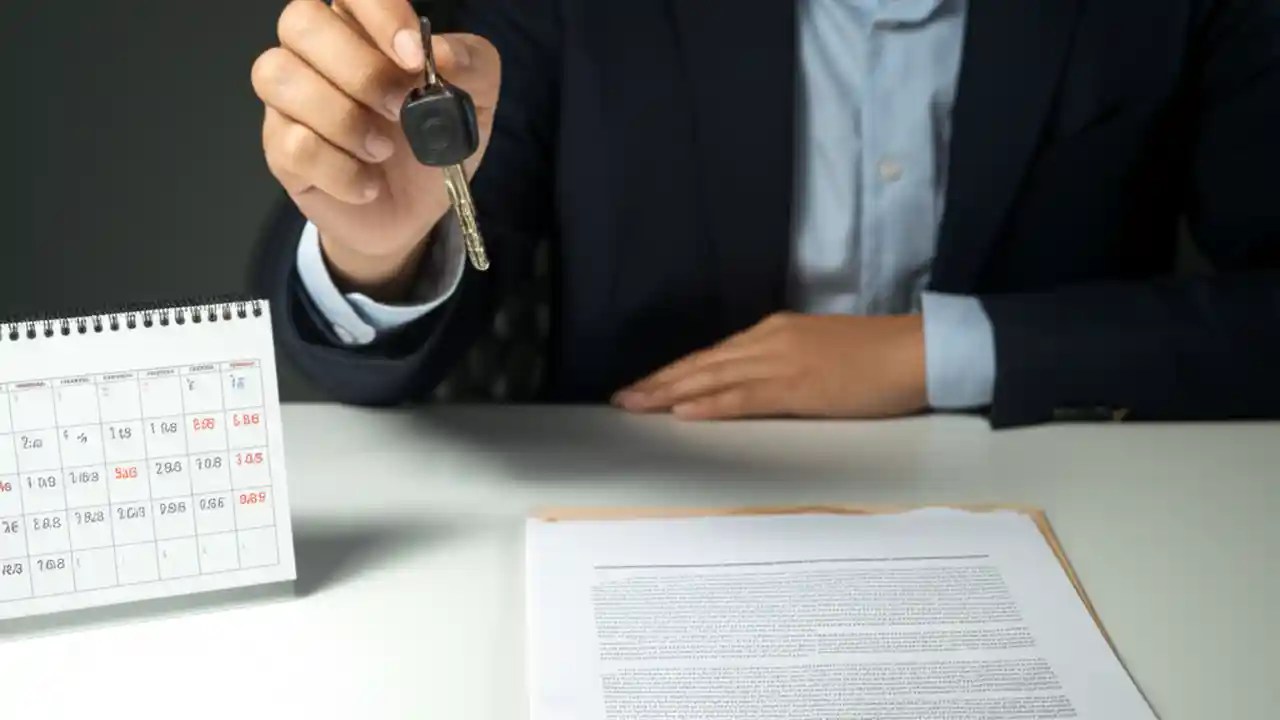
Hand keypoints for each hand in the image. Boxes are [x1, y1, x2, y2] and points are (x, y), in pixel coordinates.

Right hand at [252, 0, 500, 298]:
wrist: (416, 211)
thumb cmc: (435, 143)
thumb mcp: (475, 102)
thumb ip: (473, 66)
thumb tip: (442, 54)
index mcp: (362, 27)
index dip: (379, 13)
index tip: (413, 57)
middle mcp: (316, 52)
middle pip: (300, 22)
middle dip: (358, 69)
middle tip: (399, 109)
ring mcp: (290, 99)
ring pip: (278, 76)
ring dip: (342, 119)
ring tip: (382, 152)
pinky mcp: (280, 148)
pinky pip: (292, 144)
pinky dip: (339, 170)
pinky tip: (367, 184)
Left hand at [613, 313, 927, 419]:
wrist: (916, 351)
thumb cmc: (877, 357)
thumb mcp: (819, 352)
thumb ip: (784, 362)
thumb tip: (757, 382)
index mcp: (774, 332)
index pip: (714, 355)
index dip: (676, 371)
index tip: (646, 384)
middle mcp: (769, 341)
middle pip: (703, 364)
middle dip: (659, 382)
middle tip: (622, 398)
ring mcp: (781, 362)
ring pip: (713, 379)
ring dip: (670, 394)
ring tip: (636, 406)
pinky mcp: (797, 387)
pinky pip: (744, 397)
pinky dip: (710, 404)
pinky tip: (683, 413)